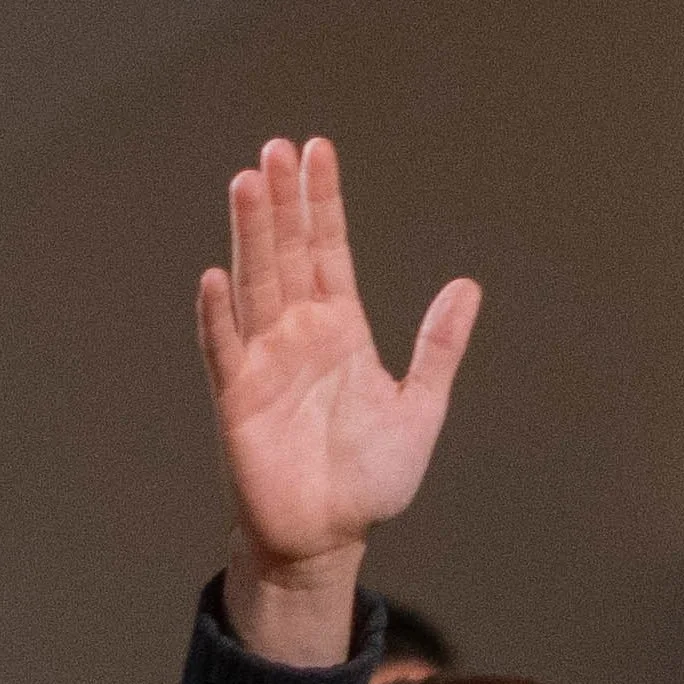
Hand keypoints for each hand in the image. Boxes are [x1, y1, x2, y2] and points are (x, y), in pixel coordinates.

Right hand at [197, 137, 480, 664]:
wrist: (330, 536)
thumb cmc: (370, 478)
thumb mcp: (420, 408)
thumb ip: (438, 347)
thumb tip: (468, 286)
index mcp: (341, 331)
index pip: (330, 252)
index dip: (323, 203)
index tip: (317, 151)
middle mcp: (298, 335)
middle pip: (288, 255)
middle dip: (284, 203)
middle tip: (278, 148)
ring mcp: (264, 362)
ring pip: (255, 285)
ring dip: (250, 237)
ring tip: (249, 183)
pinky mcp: (238, 399)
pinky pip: (224, 350)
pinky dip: (218, 317)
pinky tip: (215, 276)